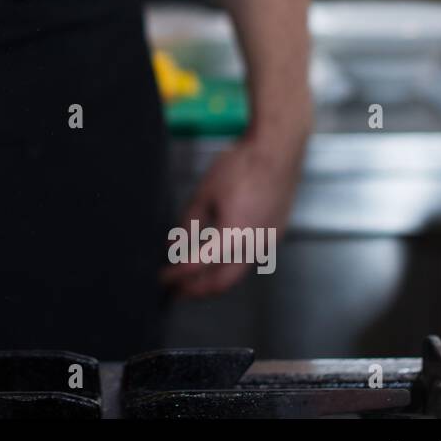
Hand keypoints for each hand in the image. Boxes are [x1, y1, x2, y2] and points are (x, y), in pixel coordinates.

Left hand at [160, 135, 304, 297]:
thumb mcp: (205, 193)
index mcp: (233, 234)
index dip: (177, 274)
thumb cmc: (242, 165)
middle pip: (222, 282)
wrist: (278, 149)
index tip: (163, 278)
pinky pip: (250, 258)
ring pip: (238, 272)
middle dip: (197, 290)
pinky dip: (230, 264)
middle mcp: (254, 244)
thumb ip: (188, 222)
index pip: (198, 265)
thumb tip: (175, 245)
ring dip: (214, 279)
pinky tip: (217, 258)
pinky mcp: (275, 233)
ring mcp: (268, 241)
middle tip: (177, 291)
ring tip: (192, 278)